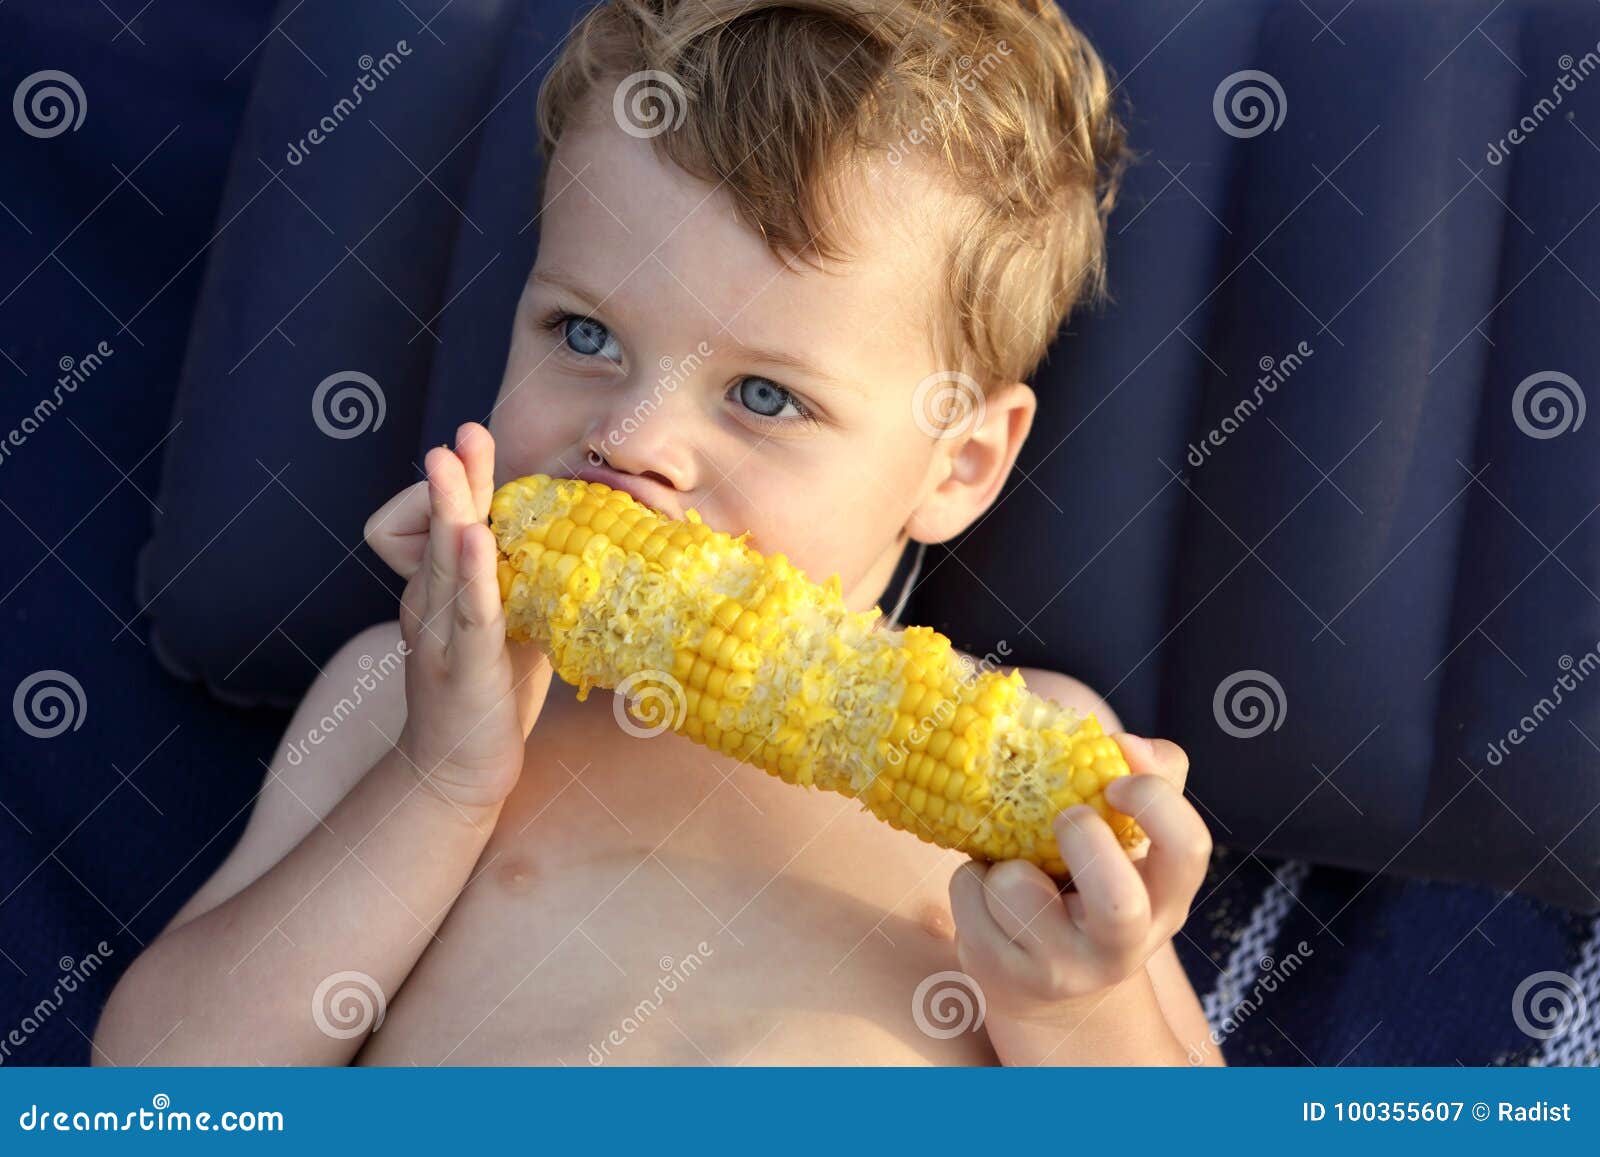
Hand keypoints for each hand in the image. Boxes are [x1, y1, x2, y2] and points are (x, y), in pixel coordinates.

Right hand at [364, 422, 551, 810]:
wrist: (454, 776)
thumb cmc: (487, 700)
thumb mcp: (505, 631)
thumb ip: (520, 588)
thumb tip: (565, 544)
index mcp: (439, 597)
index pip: (449, 530)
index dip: (463, 485)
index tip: (471, 440)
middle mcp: (429, 609)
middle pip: (442, 533)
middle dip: (455, 480)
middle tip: (462, 433)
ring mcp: (440, 639)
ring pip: (446, 566)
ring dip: (453, 511)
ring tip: (452, 464)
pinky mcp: (463, 671)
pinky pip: (468, 617)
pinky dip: (472, 577)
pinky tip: (477, 542)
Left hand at [948, 734, 1210, 1020]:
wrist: (1038, 981)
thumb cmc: (1087, 881)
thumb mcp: (1125, 841)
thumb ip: (1144, 780)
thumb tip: (1127, 743)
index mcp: (1163, 899)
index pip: (1188, 849)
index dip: (1153, 803)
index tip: (1115, 782)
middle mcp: (1123, 947)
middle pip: (1117, 902)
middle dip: (1081, 841)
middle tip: (1063, 819)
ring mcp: (1061, 969)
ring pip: (1015, 887)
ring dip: (1003, 857)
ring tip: (1013, 868)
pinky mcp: (1002, 972)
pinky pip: (970, 892)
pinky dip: (970, 876)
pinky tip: (987, 897)